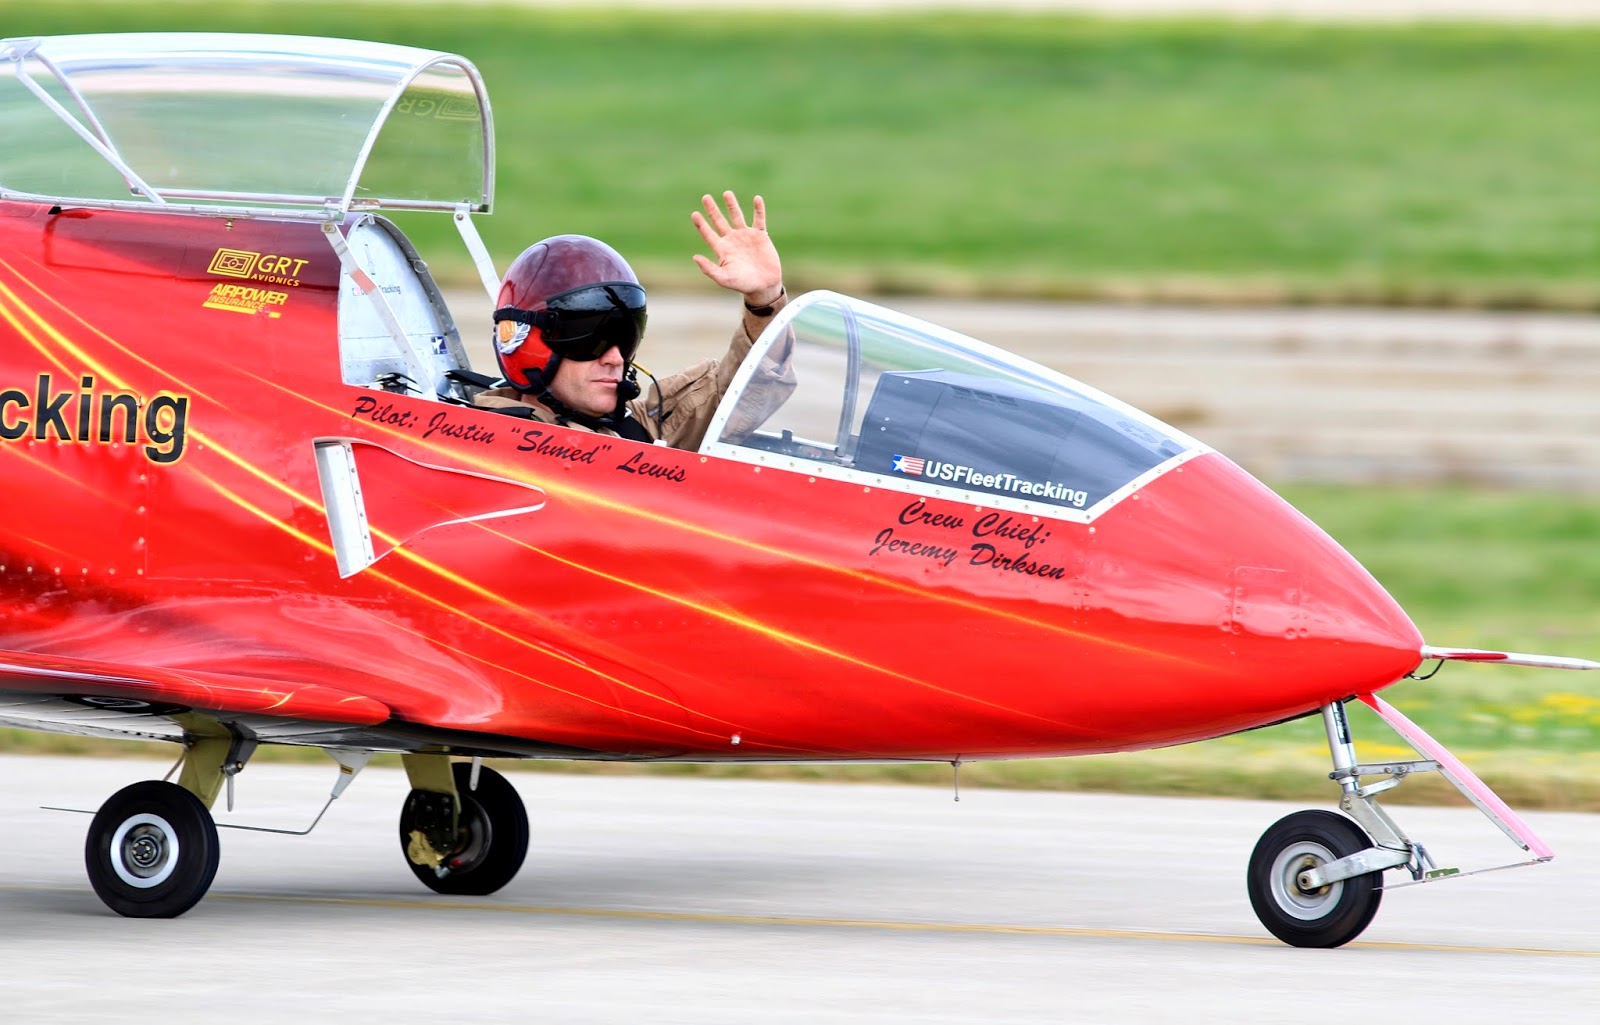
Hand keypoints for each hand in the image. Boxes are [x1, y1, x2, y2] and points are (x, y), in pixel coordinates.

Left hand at [691, 191, 782, 306]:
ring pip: (737, 216)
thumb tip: (695, 257)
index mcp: (722, 249)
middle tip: (705, 197)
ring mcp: (746, 236)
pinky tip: (757, 199)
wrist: (764, 285)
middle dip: (712, 210)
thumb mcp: (724, 278)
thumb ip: (709, 269)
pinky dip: (759, 209)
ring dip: (732, 205)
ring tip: (727, 193)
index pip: (708, 234)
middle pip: (719, 221)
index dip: (701, 224)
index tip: (694, 214)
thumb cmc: (743, 284)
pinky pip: (759, 219)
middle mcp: (732, 240)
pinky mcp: (760, 236)